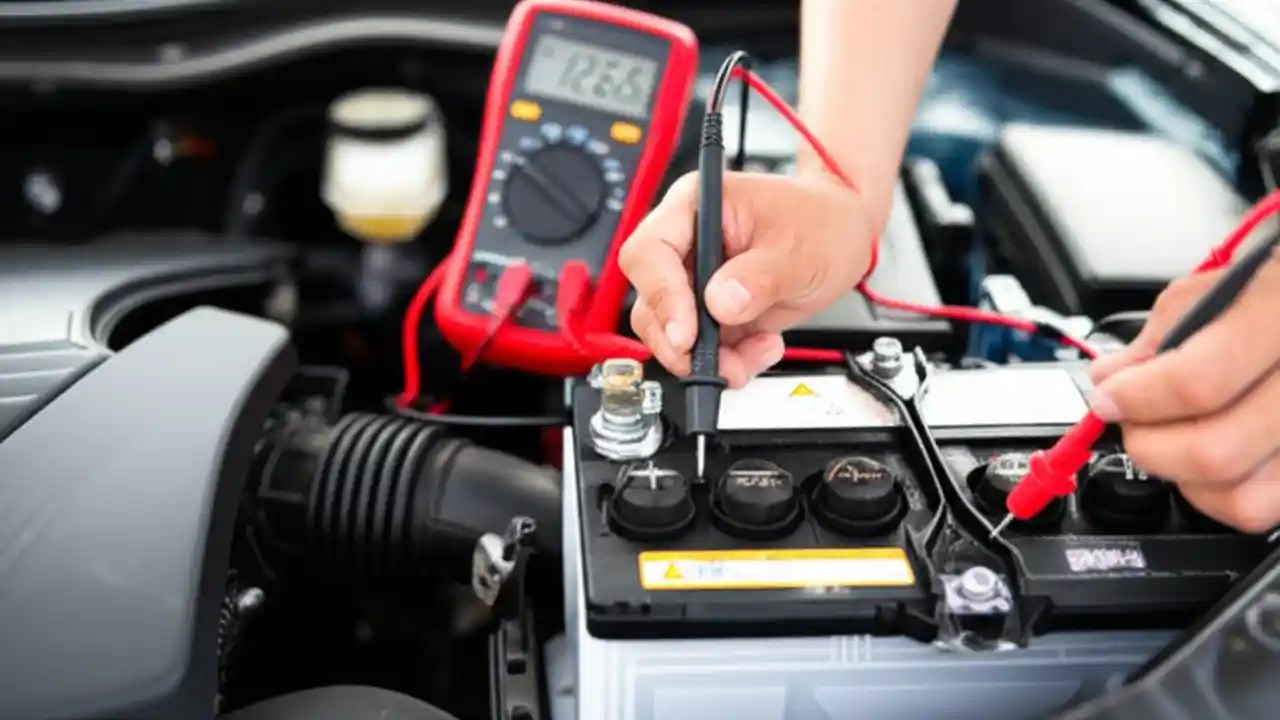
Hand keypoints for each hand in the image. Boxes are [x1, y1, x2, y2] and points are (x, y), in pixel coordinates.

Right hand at [619, 171, 874, 387]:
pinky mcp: (710, 312)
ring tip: (752, 354)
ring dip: (707, 357)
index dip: (662, 296)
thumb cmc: (819, 220)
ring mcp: (695, 281)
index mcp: (693, 208)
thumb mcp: (798, 247)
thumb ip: (759, 276)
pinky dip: (728, 361)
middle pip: (649, 301)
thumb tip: (721, 303)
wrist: (841, 233)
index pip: (649, 253)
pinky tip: (759, 348)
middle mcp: (685, 244)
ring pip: (670, 333)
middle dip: (681, 341)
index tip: (687, 333)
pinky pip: (700, 348)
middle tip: (716, 360)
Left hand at [1089, 250, 1279, 532]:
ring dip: (1183, 478)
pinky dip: (1221, 495)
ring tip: (1170, 439)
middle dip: (1148, 445)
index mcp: (1277, 318)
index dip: (1135, 399)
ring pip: (1242, 499)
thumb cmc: (1270, 287)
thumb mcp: (1212, 288)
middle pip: (1216, 454)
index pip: (1196, 383)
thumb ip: (1157, 336)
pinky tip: (1208, 461)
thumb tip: (1110, 380)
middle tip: (1130, 421)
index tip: (1107, 398)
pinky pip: (1265, 508)